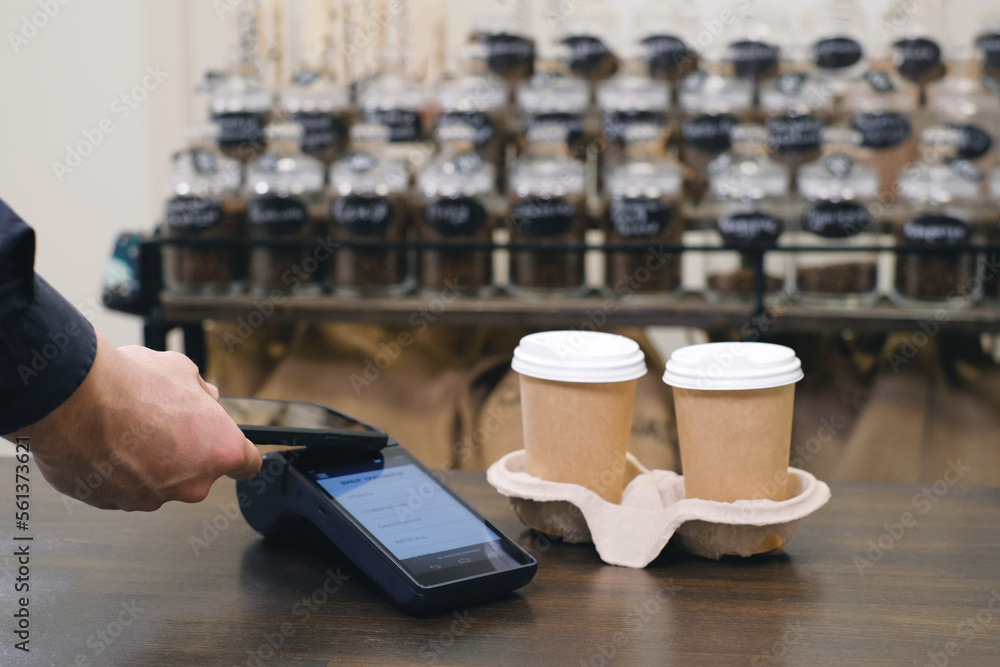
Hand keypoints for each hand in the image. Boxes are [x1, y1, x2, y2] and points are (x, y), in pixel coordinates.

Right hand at [10, 332, 260, 510]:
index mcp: (220, 451)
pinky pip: (124, 487)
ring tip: (126, 429)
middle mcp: (191, 484)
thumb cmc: (130, 385)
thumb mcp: (183, 371)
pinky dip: (117, 470)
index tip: (230, 448)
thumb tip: (203, 399)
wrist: (74, 399)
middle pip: (198, 472)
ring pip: (159, 481)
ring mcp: (151, 498)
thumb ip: (202, 394)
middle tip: (162, 423)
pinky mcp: (114, 504)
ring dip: (149, 462)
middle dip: (185, 451)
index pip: (248, 464)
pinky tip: (105, 442)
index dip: (238, 452)